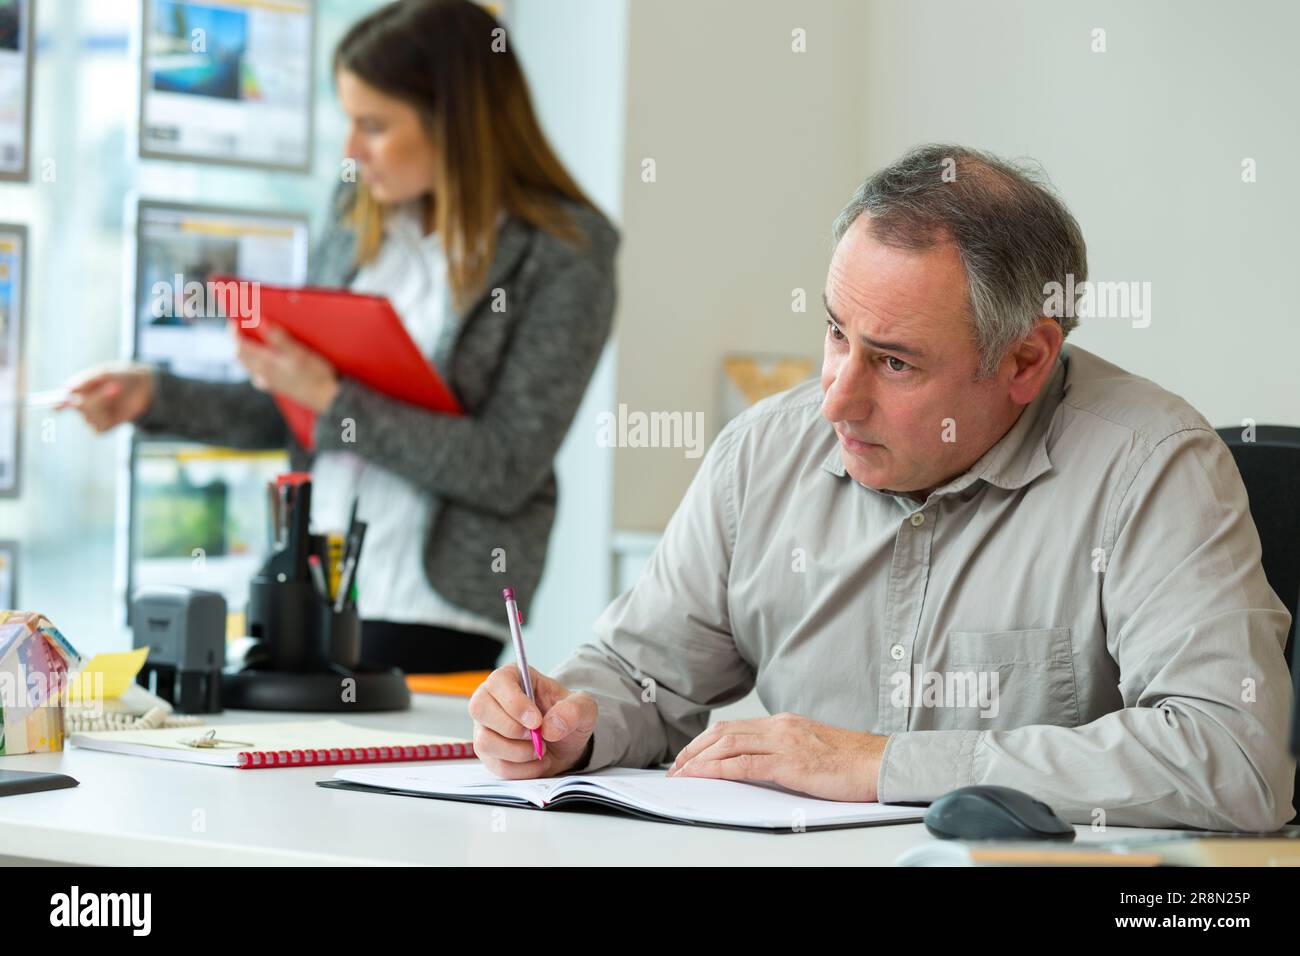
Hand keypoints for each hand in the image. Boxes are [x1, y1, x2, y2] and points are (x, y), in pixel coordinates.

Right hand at [64, 362, 155, 432]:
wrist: (142, 387)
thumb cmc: (119, 378)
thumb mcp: (104, 374)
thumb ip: (86, 380)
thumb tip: (68, 389)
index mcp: (75, 392)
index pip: (58, 401)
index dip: (56, 403)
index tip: (57, 404)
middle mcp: (80, 406)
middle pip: (78, 406)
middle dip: (96, 397)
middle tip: (113, 387)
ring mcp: (90, 418)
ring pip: (90, 415)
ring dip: (105, 402)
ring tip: (116, 391)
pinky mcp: (102, 428)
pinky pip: (99, 426)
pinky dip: (110, 415)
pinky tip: (118, 407)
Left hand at [235, 323, 338, 412]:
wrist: (327, 398)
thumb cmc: (316, 375)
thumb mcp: (299, 352)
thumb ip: (278, 337)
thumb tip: (260, 321)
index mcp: (266, 363)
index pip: (241, 346)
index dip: (235, 332)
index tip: (236, 321)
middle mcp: (263, 374)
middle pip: (241, 356)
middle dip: (239, 341)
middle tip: (242, 328)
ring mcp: (269, 382)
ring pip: (248, 366)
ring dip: (246, 352)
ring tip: (252, 341)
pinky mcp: (276, 386)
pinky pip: (258, 374)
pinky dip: (256, 364)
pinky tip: (265, 362)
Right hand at [469, 664, 597, 778]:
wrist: (565, 743)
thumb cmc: (567, 716)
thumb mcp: (583, 707)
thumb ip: (574, 710)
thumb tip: (551, 726)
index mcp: (512, 678)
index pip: (498, 682)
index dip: (514, 703)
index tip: (536, 721)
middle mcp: (491, 700)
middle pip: (480, 708)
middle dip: (511, 728)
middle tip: (536, 736)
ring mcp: (486, 728)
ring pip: (485, 741)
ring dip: (518, 752)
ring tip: (540, 749)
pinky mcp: (489, 754)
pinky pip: (496, 766)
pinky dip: (521, 770)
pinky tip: (537, 762)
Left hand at [667, 712, 889, 801]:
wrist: (880, 763)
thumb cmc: (851, 762)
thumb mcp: (810, 749)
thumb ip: (784, 751)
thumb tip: (759, 764)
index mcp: (784, 723)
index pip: (734, 727)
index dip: (705, 741)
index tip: (689, 757)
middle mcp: (780, 727)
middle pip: (724, 733)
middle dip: (694, 750)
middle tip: (676, 768)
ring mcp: (784, 743)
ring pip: (728, 745)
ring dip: (699, 760)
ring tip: (682, 774)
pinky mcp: (791, 763)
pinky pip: (745, 765)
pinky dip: (718, 770)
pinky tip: (703, 776)